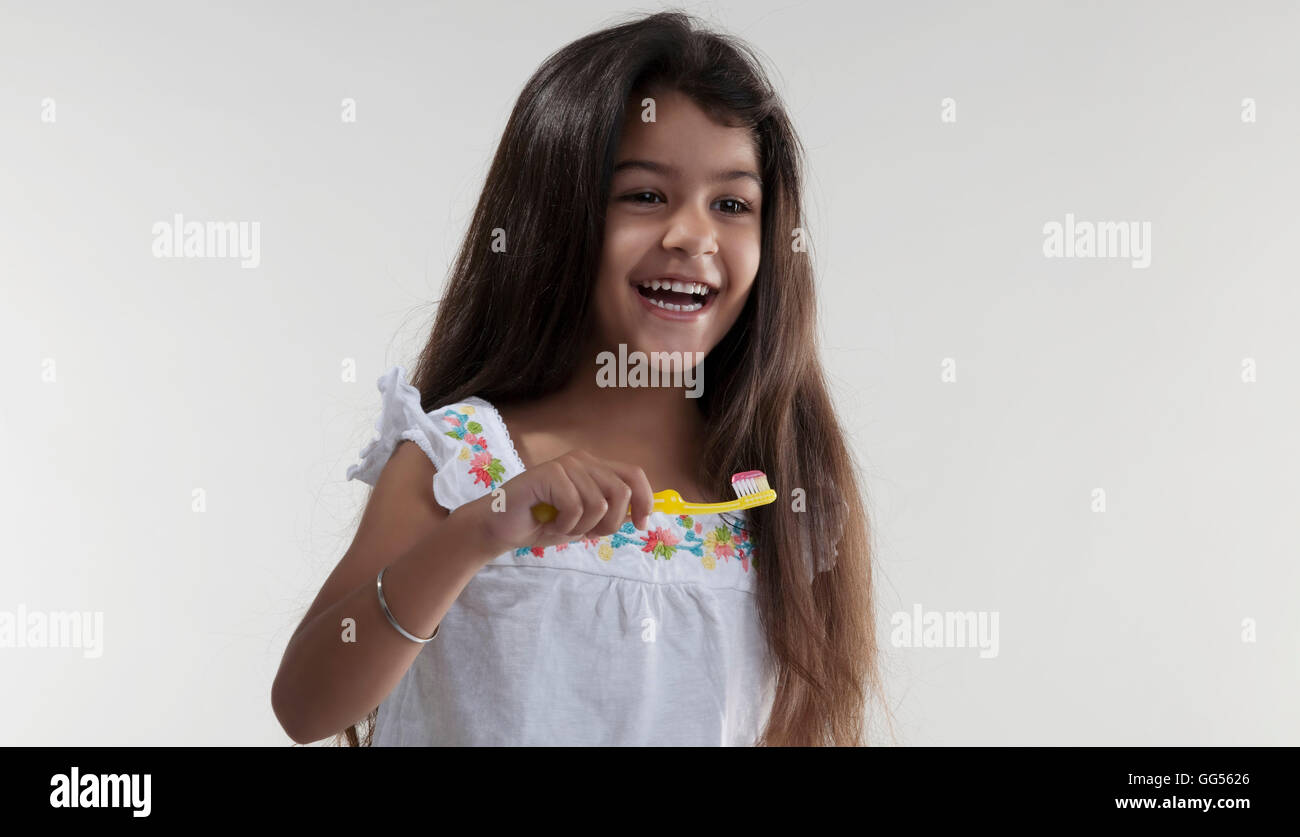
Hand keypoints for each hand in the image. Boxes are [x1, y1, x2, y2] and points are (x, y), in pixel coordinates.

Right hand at [463, 449, 653, 554]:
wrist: (501, 528)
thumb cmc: (542, 523)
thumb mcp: (585, 521)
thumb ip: (610, 513)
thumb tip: (641, 515)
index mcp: (594, 467)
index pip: (634, 475)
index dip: (645, 500)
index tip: (641, 525)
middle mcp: (583, 460)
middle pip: (621, 492)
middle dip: (609, 523)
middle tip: (586, 533)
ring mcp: (566, 464)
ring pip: (600, 504)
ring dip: (582, 527)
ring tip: (561, 526)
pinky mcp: (550, 474)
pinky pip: (575, 507)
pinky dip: (564, 526)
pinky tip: (549, 523)